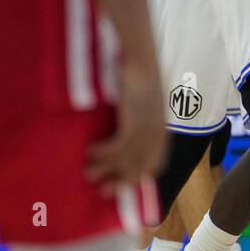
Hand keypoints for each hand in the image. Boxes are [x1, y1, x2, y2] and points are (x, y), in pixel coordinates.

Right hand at [86, 50, 165, 196]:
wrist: (140, 58)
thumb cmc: (139, 74)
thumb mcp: (144, 100)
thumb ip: (138, 115)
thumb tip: (123, 128)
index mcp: (161, 128)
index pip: (156, 163)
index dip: (141, 176)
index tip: (124, 184)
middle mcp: (157, 132)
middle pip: (142, 169)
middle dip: (122, 182)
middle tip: (104, 192)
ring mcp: (147, 128)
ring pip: (126, 160)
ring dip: (106, 170)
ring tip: (88, 174)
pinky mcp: (134, 122)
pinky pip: (117, 147)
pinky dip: (103, 154)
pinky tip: (89, 153)